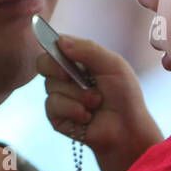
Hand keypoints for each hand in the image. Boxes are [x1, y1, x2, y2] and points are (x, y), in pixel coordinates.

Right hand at [40, 35, 163, 170]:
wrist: (127, 129)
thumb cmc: (124, 95)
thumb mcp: (113, 65)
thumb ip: (88, 50)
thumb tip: (60, 41)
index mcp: (79, 60)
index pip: (56, 46)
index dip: (55, 47)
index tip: (63, 52)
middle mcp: (66, 76)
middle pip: (43, 63)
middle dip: (57, 69)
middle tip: (70, 76)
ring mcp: (60, 96)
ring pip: (51, 86)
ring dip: (77, 95)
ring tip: (96, 102)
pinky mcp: (56, 116)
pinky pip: (53, 105)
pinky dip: (73, 109)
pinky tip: (87, 116)